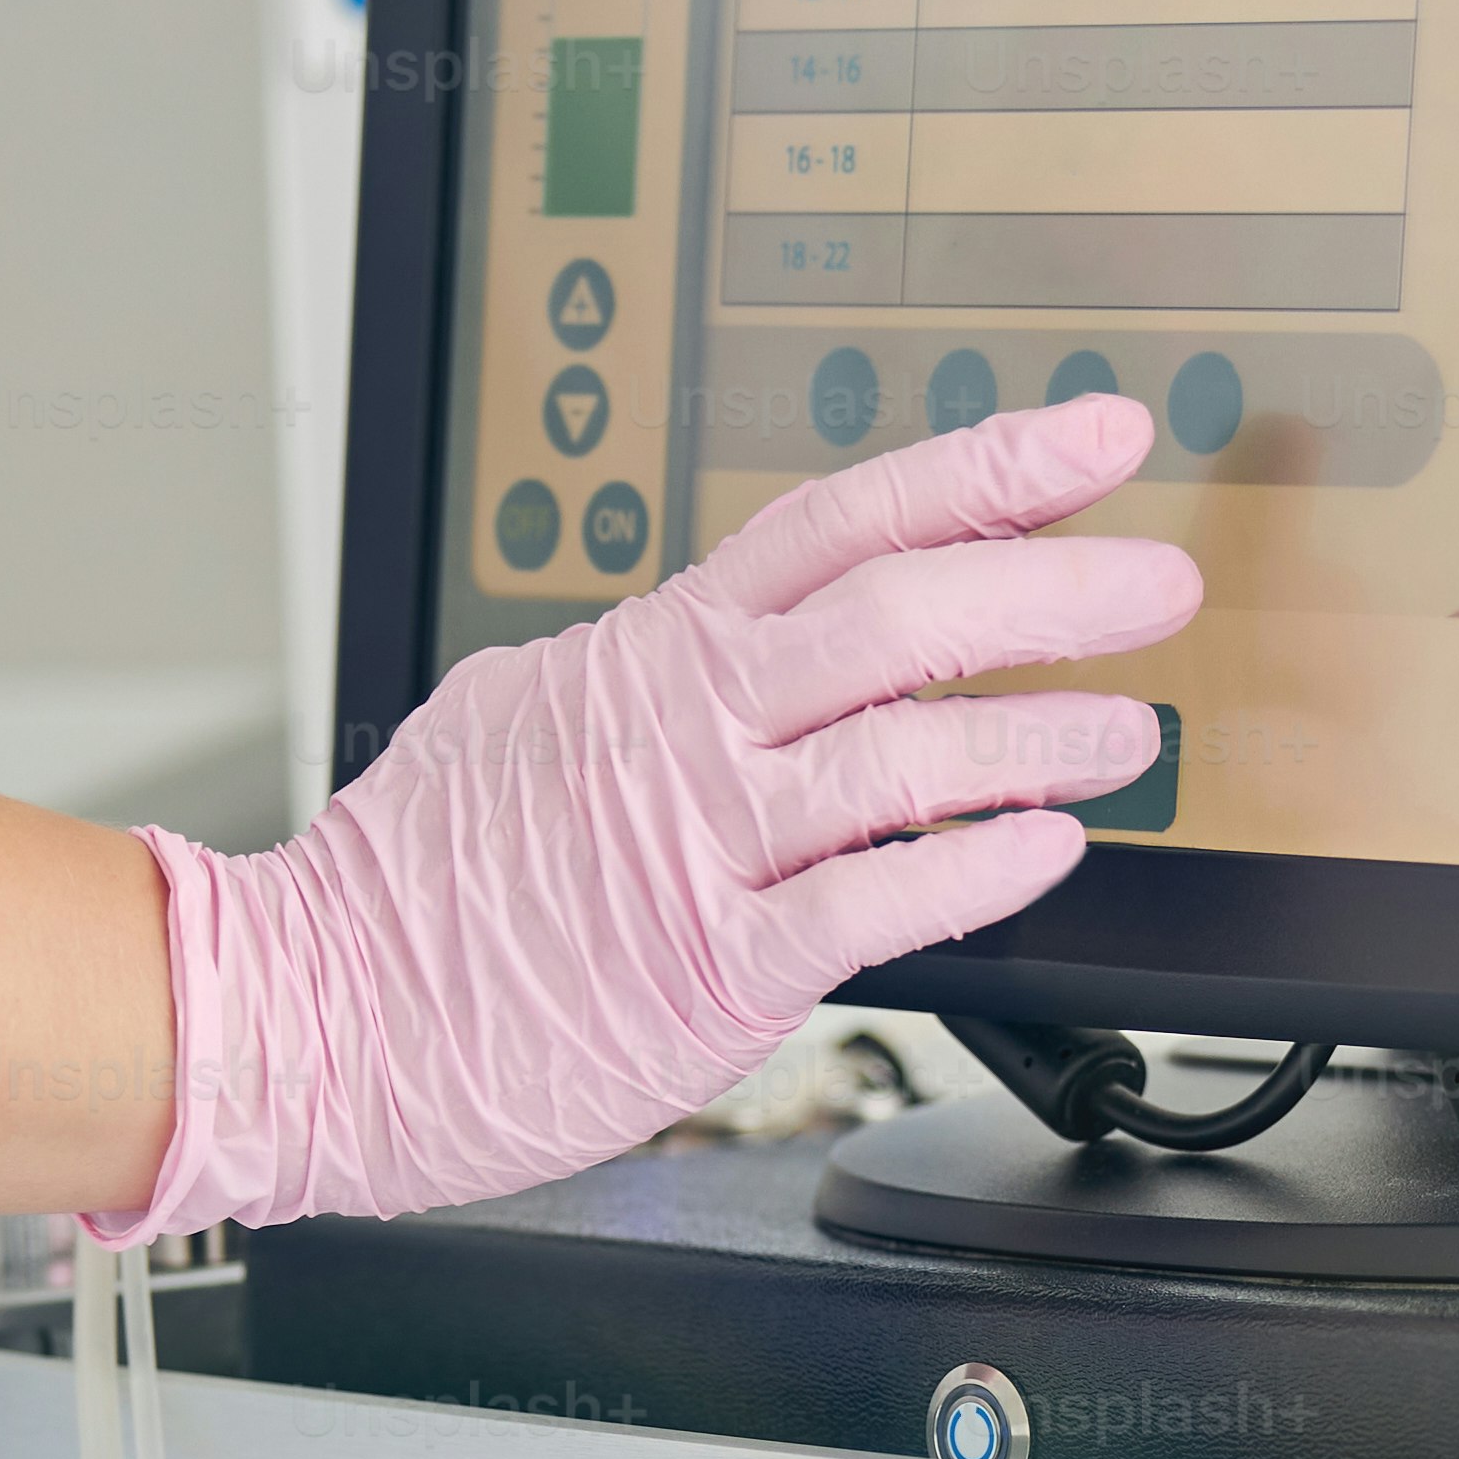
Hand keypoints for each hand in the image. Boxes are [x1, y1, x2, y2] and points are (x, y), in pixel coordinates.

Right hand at [106, 390, 1196, 1233]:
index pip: (839, 524)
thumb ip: (641, 684)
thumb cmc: (407, 894)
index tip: (1089, 444)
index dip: (980, 473)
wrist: (301, 1015)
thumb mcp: (519, 723)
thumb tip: (723, 652)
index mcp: (648, 655)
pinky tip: (1052, 849)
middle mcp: (681, 727)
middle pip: (900, 613)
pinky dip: (979, 868)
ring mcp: (697, 843)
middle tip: (1157, 582)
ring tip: (1131, 731)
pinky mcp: (709, 966)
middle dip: (1051, 587)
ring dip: (1041, 733)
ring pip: (906, 752)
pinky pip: (878, 903)